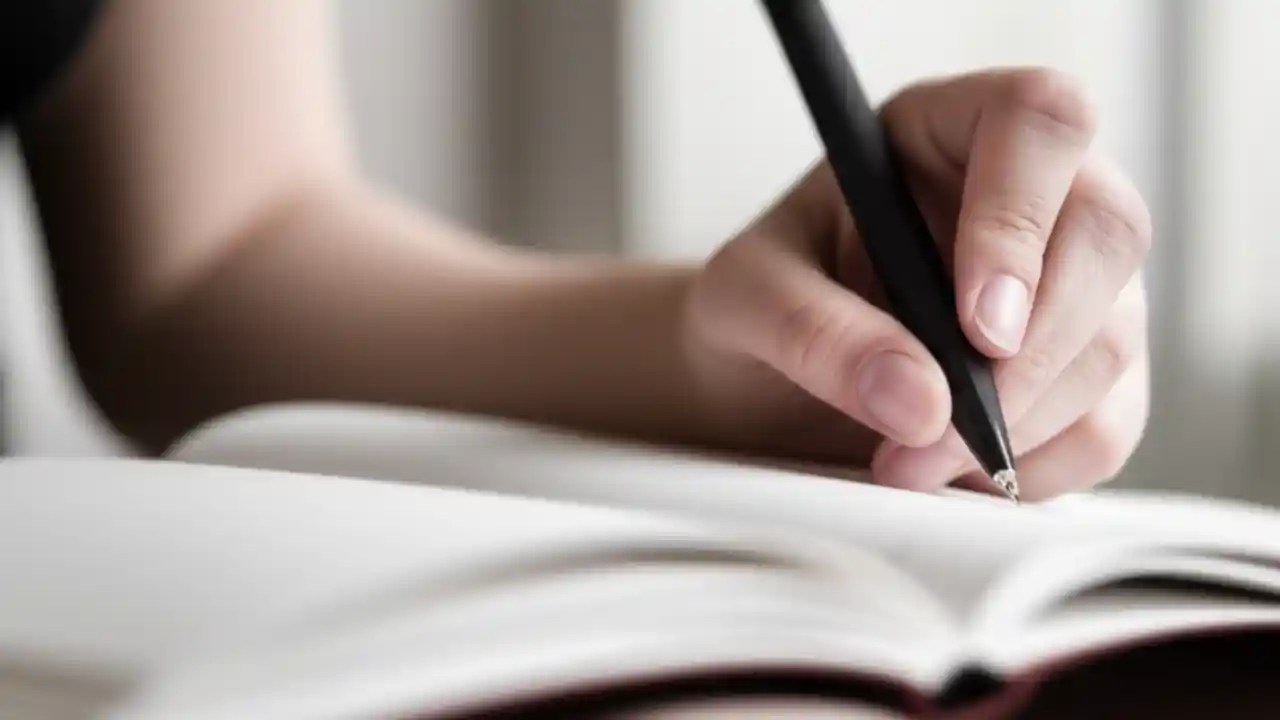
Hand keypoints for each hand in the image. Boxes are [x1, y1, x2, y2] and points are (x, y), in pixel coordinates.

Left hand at [684, 68, 1150, 500]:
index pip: (1036, 121)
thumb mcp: (743, 299)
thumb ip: (813, 329)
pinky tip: (956, 471)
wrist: (762, 380)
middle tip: (940, 428)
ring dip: (1019, 425)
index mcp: (944, 131)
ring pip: (1113, 340)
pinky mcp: (1084, 368)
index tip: (976, 324)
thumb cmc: (754, 306)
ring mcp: (1071, 279)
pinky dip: (1038, 468)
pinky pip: (1107, 424)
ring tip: (908, 461)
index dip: (1021, 218)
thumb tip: (920, 399)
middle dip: (1029, 354)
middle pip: (1108, 232)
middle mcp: (1030, 192)